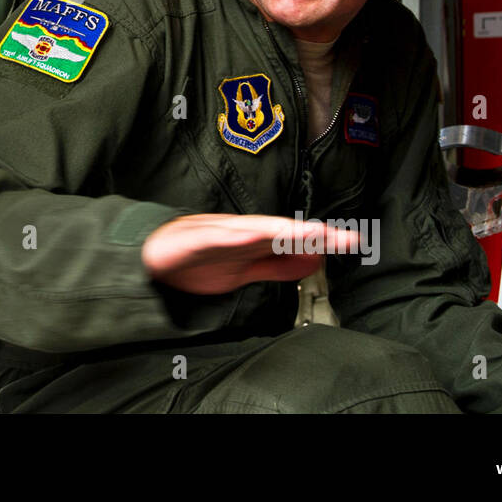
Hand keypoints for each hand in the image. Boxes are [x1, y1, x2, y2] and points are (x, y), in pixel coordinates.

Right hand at [141, 213, 361, 295]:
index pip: (292, 240)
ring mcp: (216, 234)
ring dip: (281, 230)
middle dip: (310, 233)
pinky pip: (214, 237)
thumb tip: (313, 262)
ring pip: (254, 230)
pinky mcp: (192, 239)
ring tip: (306, 233)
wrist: (151, 258)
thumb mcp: (245, 271)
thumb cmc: (196, 262)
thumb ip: (277, 267)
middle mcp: (240, 232)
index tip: (351, 243)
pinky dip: (232, 235)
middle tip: (341, 237)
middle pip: (281, 231)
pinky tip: (251, 234)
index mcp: (252, 242)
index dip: (321, 240)